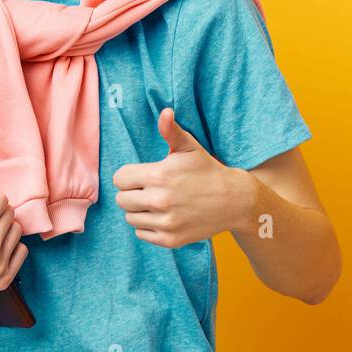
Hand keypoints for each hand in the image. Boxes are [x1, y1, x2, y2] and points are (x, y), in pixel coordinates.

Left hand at [113, 107, 248, 247]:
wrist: (232, 201)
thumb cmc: (206, 170)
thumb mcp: (189, 147)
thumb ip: (171, 130)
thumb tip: (164, 111)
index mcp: (158, 175)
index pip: (119, 179)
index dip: (129, 175)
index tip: (142, 175)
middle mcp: (159, 201)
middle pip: (121, 200)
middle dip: (132, 193)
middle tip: (150, 189)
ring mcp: (165, 222)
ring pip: (130, 217)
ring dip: (139, 210)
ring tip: (158, 202)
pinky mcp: (170, 239)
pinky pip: (142, 233)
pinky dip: (148, 226)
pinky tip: (164, 215)